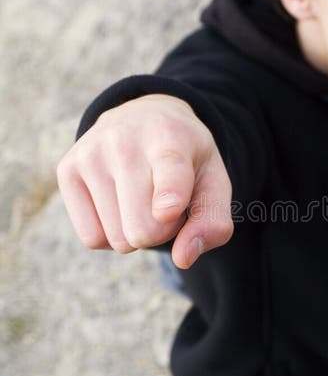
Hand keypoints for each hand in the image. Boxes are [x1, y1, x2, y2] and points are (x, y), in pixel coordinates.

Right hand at [56, 94, 233, 267]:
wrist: (143, 117)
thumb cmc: (186, 159)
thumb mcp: (213, 181)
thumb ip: (212, 221)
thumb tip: (183, 258)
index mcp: (170, 136)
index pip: (168, 175)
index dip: (169, 198)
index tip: (168, 210)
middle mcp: (124, 140)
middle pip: (143, 230)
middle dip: (162, 231)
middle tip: (165, 203)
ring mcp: (90, 154)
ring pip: (118, 239)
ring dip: (135, 231)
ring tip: (141, 197)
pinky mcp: (67, 170)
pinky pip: (92, 239)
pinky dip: (110, 234)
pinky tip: (118, 204)